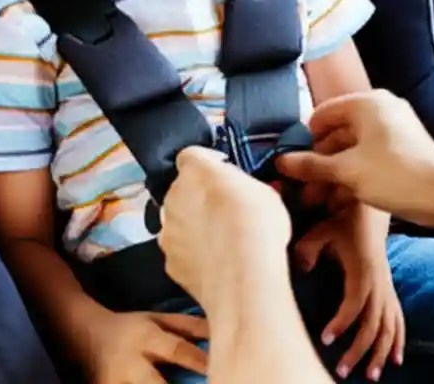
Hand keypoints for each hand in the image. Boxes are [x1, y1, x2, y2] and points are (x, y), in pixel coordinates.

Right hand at [83, 310, 208, 382]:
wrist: (83, 332)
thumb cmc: (130, 328)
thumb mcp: (156, 318)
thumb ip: (187, 326)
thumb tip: (220, 332)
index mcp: (146, 338)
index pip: (176, 350)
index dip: (198, 361)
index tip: (218, 370)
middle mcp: (128, 363)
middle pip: (152, 383)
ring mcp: (111, 383)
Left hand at [159, 147, 291, 309]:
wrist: (243, 277)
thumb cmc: (258, 225)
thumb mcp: (266, 193)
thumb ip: (244, 187)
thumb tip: (246, 192)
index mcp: (196, 171)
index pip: (191, 155)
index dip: (208, 163)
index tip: (225, 173)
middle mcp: (173, 197)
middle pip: (182, 190)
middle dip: (200, 197)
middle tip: (227, 210)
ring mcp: (167, 232)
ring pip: (179, 222)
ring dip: (194, 226)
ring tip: (222, 241)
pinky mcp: (169, 263)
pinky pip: (181, 252)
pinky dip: (193, 254)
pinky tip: (215, 263)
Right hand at [277, 90, 433, 225]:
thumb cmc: (396, 175)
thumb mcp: (346, 171)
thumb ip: (311, 165)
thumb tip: (282, 162)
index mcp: (366, 103)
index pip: (322, 114)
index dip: (304, 140)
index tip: (292, 165)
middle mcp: (379, 111)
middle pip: (336, 134)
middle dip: (318, 164)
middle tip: (303, 190)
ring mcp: (391, 131)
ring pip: (351, 150)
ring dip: (333, 175)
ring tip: (318, 202)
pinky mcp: (400, 152)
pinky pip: (367, 160)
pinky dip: (353, 177)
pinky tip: (340, 202)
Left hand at [294, 204, 404, 380]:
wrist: (372, 214)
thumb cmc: (344, 222)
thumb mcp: (323, 229)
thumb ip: (309, 248)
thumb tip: (303, 268)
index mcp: (363, 271)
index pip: (355, 303)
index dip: (342, 322)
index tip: (326, 338)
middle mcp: (379, 284)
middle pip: (372, 324)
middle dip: (358, 350)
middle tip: (341, 371)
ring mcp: (387, 290)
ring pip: (388, 328)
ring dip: (380, 353)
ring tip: (369, 377)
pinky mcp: (390, 293)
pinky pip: (398, 322)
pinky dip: (398, 342)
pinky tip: (395, 362)